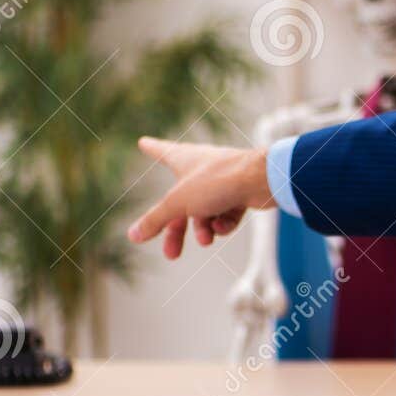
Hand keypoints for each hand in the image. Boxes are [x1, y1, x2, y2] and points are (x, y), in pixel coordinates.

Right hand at [126, 137, 273, 259]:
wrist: (263, 181)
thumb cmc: (217, 182)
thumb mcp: (178, 203)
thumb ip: (155, 220)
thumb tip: (133, 235)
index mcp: (184, 159)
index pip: (162, 151)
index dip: (153, 148)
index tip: (144, 141)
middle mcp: (202, 168)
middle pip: (181, 202)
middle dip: (176, 230)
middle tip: (171, 254)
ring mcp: (223, 181)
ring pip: (205, 212)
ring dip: (203, 230)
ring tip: (206, 240)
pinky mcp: (241, 194)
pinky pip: (226, 214)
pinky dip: (224, 224)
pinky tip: (224, 226)